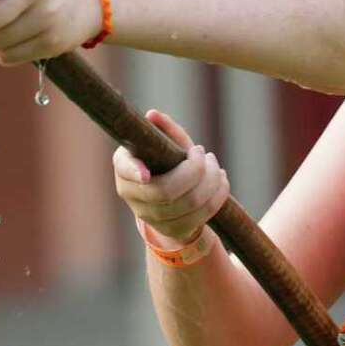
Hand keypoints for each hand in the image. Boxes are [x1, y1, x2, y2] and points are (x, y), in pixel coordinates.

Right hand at [113, 110, 229, 243]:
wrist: (167, 198)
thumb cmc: (162, 161)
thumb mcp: (160, 144)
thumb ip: (162, 129)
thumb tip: (153, 115)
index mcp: (124, 169)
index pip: (126, 171)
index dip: (134, 173)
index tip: (146, 174)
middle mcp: (134, 197)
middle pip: (167, 190)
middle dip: (194, 169)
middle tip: (202, 152)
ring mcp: (153, 218)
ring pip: (190, 202)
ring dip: (210, 179)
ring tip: (213, 163)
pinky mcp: (175, 230)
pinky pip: (204, 214)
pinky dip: (218, 194)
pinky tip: (220, 179)